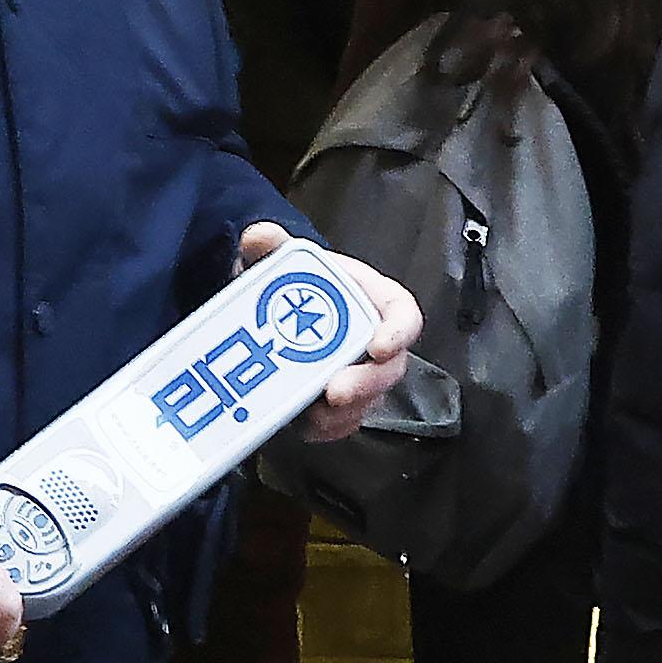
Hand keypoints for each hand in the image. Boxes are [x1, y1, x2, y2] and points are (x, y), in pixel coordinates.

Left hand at [235, 223, 423, 442]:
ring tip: (314, 415)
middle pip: (389, 369)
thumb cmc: (298, 285)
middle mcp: (376, 343)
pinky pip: (343, 421)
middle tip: (335, 392)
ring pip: (367, 401)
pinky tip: (305, 426)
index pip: (404, 315)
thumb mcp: (286, 261)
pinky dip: (327, 428)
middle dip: (366, 384)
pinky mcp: (339, 402)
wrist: (280, 313)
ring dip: (345, 412)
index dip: (399, 333)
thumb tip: (257, 234)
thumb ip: (274, 247)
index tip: (378, 347)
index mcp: (375, 302)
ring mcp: (360, 375)